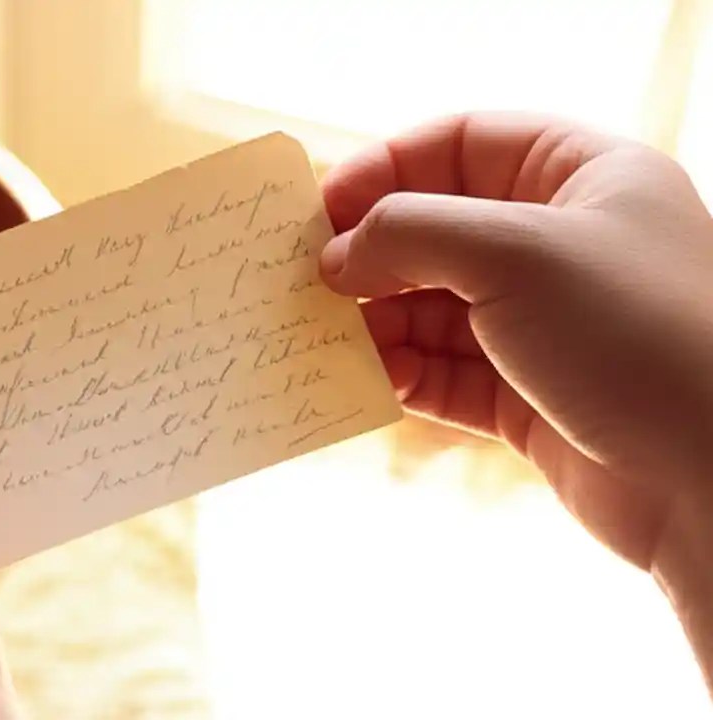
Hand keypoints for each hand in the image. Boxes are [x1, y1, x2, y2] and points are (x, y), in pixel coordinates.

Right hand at [319, 113, 712, 683]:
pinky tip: (370, 380)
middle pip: (437, 229)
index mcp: (582, 177)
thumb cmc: (633, 334)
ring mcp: (544, 325)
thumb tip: (335, 254)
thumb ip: (411, 234)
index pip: (461, 144)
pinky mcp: (528, 397)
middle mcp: (562, 245)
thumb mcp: (513, 252)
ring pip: (432, 307)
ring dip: (377, 321)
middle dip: (371, 253)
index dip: (386, 166)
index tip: (321, 206)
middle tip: (306, 279)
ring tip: (325, 334)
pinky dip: (402, 375)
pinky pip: (444, 374)